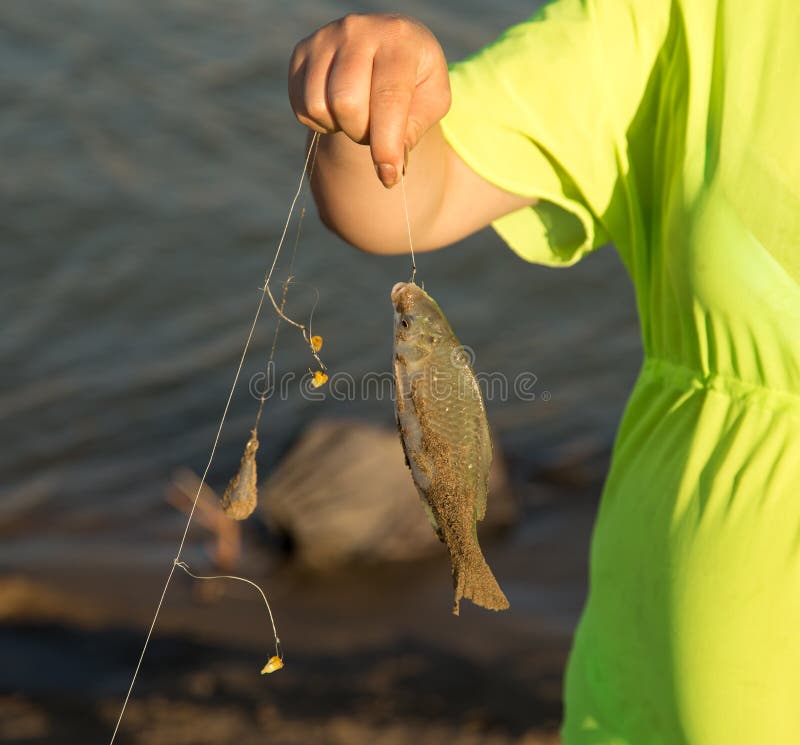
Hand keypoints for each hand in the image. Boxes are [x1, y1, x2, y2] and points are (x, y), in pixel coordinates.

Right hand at [289, 14, 450, 187]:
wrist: (389, 47)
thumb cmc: (415, 79)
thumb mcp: (432, 102)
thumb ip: (414, 130)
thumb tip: (388, 164)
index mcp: (399, 39)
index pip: (388, 98)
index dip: (386, 144)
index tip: (388, 176)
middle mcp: (358, 30)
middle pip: (346, 103)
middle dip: (362, 133)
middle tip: (375, 131)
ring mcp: (325, 38)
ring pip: (319, 106)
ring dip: (339, 127)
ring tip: (358, 116)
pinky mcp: (302, 52)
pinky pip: (302, 105)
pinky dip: (321, 122)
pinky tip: (338, 109)